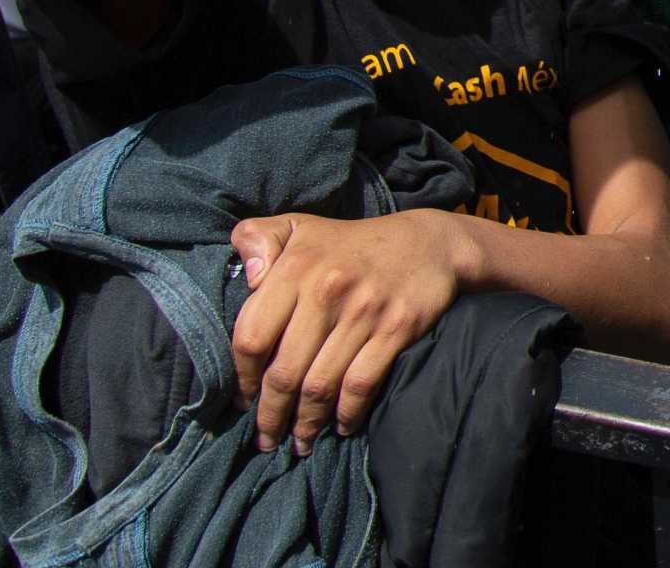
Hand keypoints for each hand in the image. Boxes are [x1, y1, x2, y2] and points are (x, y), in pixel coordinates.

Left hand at [228, 209, 463, 452]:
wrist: (427, 242)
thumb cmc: (350, 244)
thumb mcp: (299, 227)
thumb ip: (257, 239)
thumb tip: (245, 276)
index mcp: (295, 267)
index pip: (252, 336)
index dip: (242, 377)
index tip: (244, 400)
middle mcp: (327, 289)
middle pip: (284, 371)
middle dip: (271, 414)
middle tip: (267, 438)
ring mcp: (364, 311)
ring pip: (320, 385)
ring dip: (306, 423)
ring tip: (300, 441)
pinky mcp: (397, 328)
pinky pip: (361, 384)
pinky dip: (348, 413)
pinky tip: (341, 425)